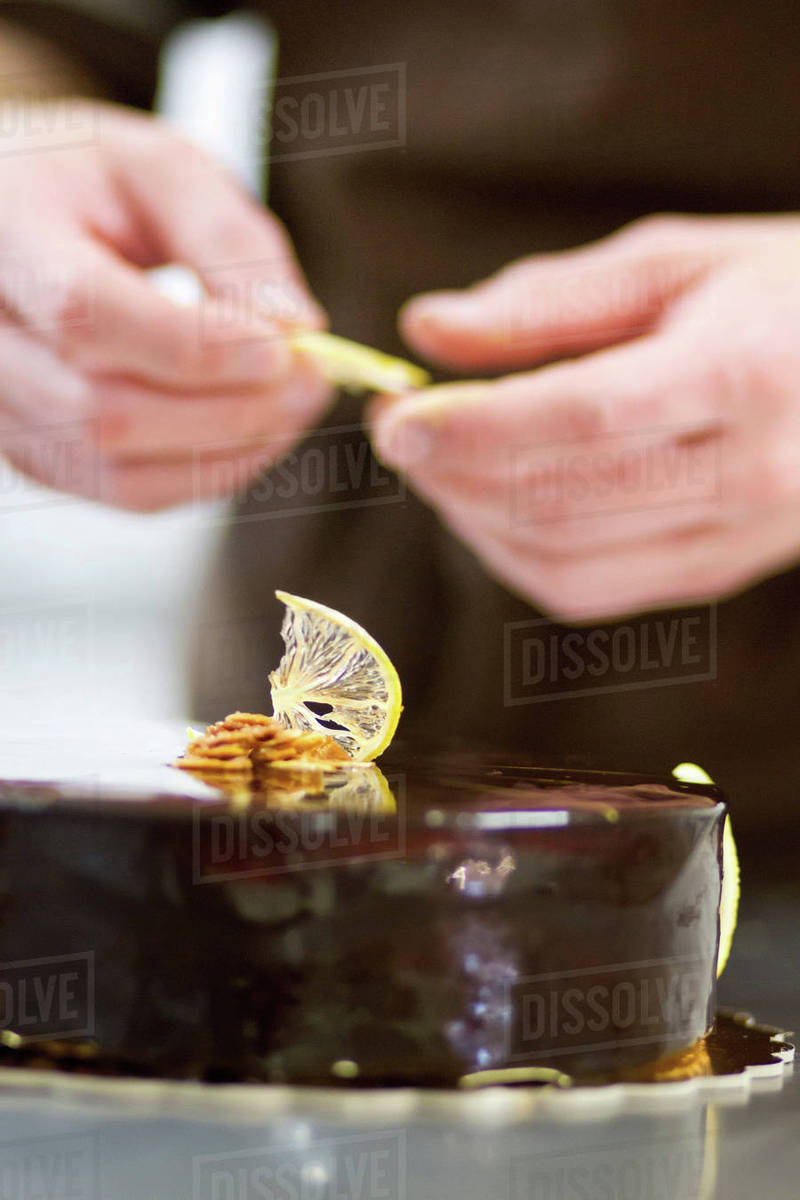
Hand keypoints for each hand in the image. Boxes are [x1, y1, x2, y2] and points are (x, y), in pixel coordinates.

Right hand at [0, 101, 329, 509]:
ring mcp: (2, 405)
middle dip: (229, 409)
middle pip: (103, 410)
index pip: (86, 314)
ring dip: (227, 451)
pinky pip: (125, 490)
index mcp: (5, 235)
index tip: (283, 347)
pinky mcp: (35, 450)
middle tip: (312, 382)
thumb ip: (227, 238)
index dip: (195, 346)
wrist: (16, 219)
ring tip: (293, 407)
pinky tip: (254, 434)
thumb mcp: (160, 170)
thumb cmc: (87, 182)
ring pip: (116, 467)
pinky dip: (205, 473)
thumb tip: (296, 325)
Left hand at [370, 214, 799, 618]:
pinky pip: (588, 592)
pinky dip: (514, 557)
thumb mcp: (669, 264)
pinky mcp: (716, 573)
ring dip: (473, 519)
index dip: (473, 426)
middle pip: (560, 500)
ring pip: (564, 560)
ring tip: (438, 465)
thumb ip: (544, 302)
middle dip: (454, 475)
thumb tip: (427, 330)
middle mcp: (750, 470)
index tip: (397, 418)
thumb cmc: (770, 295)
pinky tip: (486, 508)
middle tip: (400, 434)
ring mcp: (738, 538)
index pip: (581, 418)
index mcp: (741, 370)